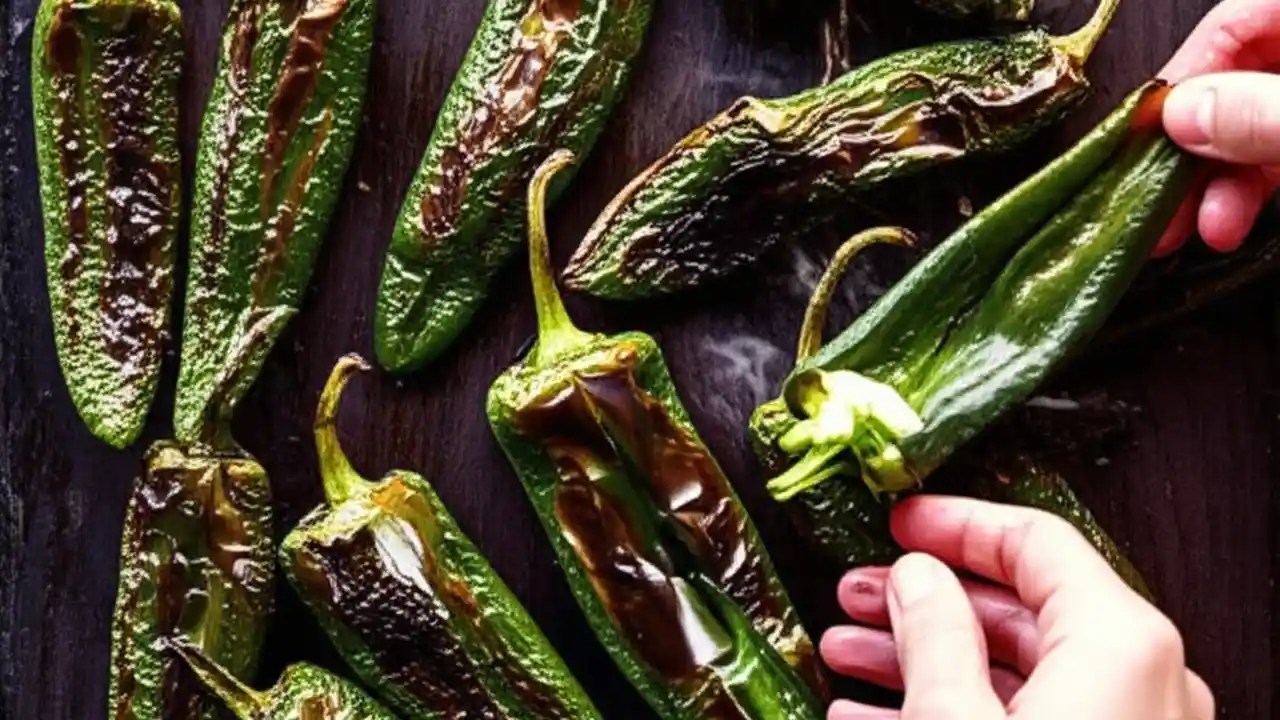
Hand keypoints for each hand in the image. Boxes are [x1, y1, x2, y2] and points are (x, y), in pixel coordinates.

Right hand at [819, 496, 1213, 719]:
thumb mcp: (955, 719)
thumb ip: (934, 632)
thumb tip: (918, 574)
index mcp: (1119, 642)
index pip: (1033, 542)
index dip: (954, 524)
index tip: (899, 522)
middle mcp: (1141, 681)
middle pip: (1017, 608)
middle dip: (920, 602)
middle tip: (856, 593)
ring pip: (1014, 672)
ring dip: (922, 659)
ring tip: (847, 655)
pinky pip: (1028, 718)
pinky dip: (955, 708)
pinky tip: (875, 715)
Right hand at [1157, 0, 1279, 254]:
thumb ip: (1262, 113)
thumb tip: (1181, 114)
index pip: (1236, 20)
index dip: (1188, 75)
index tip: (1151, 137)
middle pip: (1237, 78)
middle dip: (1194, 144)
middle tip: (1157, 194)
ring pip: (1254, 124)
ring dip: (1214, 180)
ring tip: (1193, 229)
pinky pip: (1278, 153)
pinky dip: (1250, 189)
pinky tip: (1228, 224)